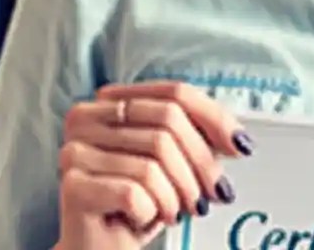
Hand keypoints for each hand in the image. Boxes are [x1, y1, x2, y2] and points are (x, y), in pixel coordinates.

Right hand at [56, 82, 254, 249]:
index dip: (214, 118)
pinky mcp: (74, 185)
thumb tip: (237, 140)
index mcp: (109, 102)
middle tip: (211, 196)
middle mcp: (85, 118)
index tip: (239, 147)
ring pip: (154, 162)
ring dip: (177, 197)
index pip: (173, 93)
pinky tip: (145, 220)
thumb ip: (197, 139)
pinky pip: (135, 191)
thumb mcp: (171, 164)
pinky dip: (152, 212)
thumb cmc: (134, 207)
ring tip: (173, 213)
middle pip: (167, 122)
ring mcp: (75, 150)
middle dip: (201, 164)